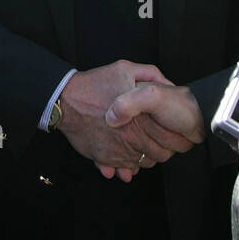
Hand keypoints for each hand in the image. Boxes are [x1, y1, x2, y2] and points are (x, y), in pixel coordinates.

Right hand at [57, 61, 189, 181]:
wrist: (65, 100)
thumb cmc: (94, 85)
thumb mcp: (125, 69)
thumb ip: (150, 74)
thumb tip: (168, 84)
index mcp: (141, 119)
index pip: (168, 139)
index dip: (172, 138)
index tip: (170, 133)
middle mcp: (131, 138)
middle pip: (158, 156)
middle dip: (160, 150)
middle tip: (157, 142)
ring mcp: (118, 151)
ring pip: (140, 165)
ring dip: (143, 158)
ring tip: (140, 147)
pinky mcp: (104, 158)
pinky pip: (122, 170)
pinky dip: (126, 166)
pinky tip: (125, 155)